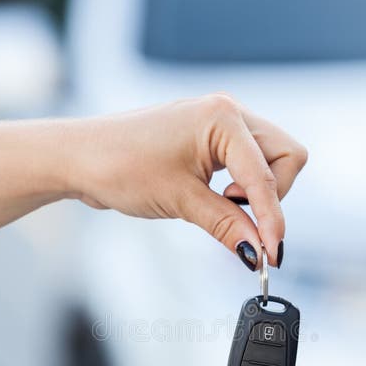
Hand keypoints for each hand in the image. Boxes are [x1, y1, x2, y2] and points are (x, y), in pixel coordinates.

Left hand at [69, 94, 307, 268]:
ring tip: (221, 205)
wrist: (79, 158)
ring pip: (271, 158)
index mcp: (223, 117)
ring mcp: (220, 123)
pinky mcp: (210, 138)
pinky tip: (218, 198)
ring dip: (259, 189)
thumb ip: (227, 226)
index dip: (272, 217)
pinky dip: (243, 186)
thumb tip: (259, 253)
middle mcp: (227, 112)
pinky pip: (247, 161)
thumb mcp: (180, 202)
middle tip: (240, 218)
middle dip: (273, 194)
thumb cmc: (121, 167)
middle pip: (286, 156)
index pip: (267, 174)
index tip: (273, 253)